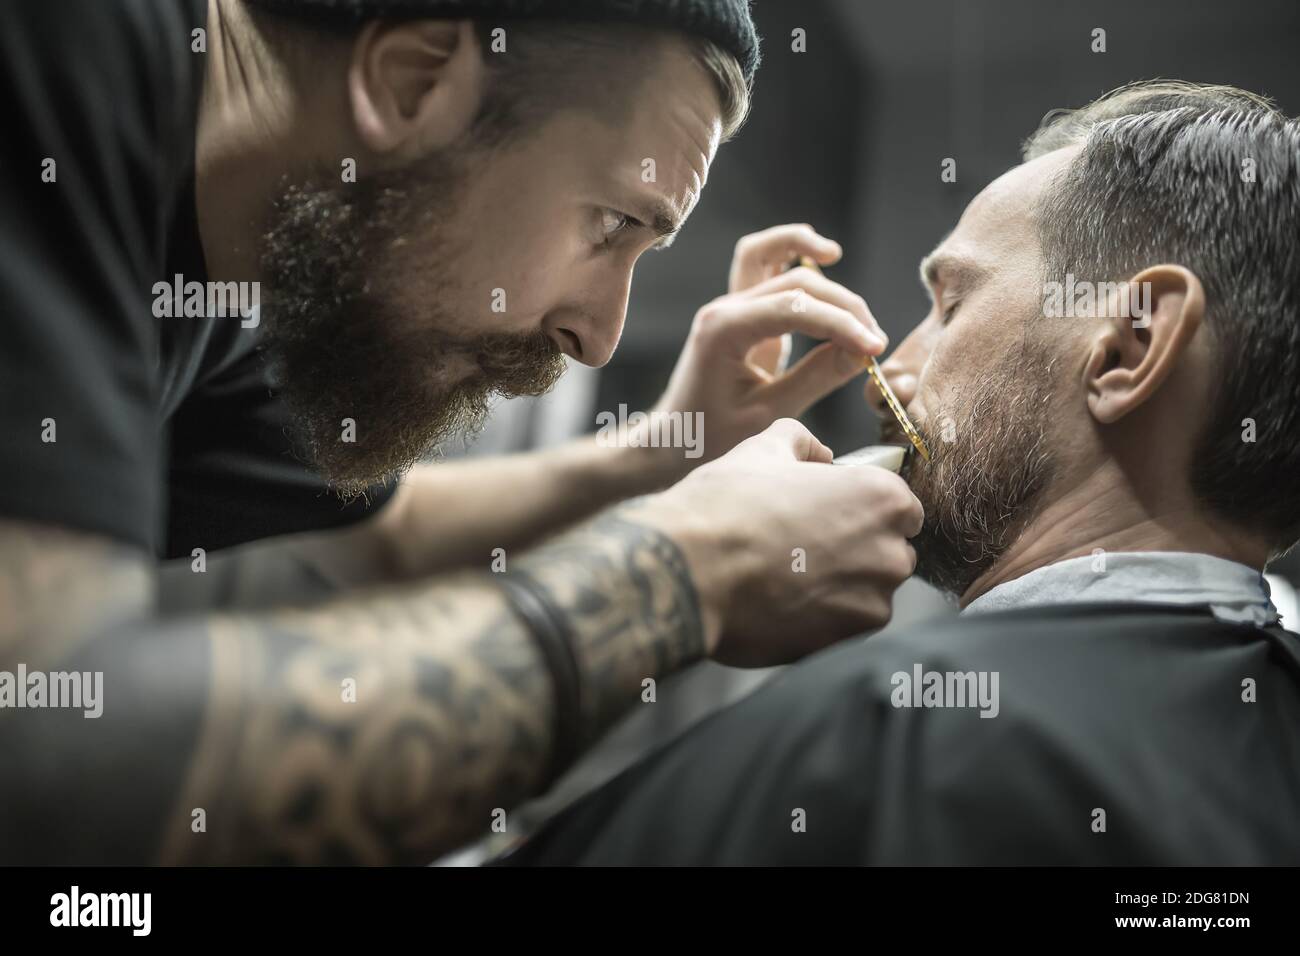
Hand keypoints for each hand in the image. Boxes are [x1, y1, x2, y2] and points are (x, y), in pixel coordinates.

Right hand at [637, 418, 923, 666]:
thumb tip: (817, 453)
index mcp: (881, 498)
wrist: (690, 571)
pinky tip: (783, 600)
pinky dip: (823, 616)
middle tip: (806, 546)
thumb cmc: (728, 505)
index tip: (833, 515)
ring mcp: (872, 601)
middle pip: (891, 552)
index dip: (866, 511)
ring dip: (842, 586)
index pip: (902, 508)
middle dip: (859, 550)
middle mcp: (890, 552)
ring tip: (789, 575)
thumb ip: (801, 442)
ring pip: (870, 592)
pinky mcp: (846, 640)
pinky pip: (846, 624)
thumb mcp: (763, 450)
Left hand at [641, 224, 887, 483]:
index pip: (795, 308)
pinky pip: (764, 264)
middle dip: (842, 307)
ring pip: (776, 258)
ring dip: (821, 274)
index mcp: (723, 330)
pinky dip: (793, 255)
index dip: (841, 324)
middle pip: (795, 282)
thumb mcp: (767, 415)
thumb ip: (815, 379)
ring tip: (856, 305)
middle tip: (874, 343)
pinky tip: (825, 258)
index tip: (875, 348)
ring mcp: (729, 305)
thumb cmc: (709, 436)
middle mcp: (724, 308)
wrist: (672, 441)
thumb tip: (861, 352)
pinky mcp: (740, 313)